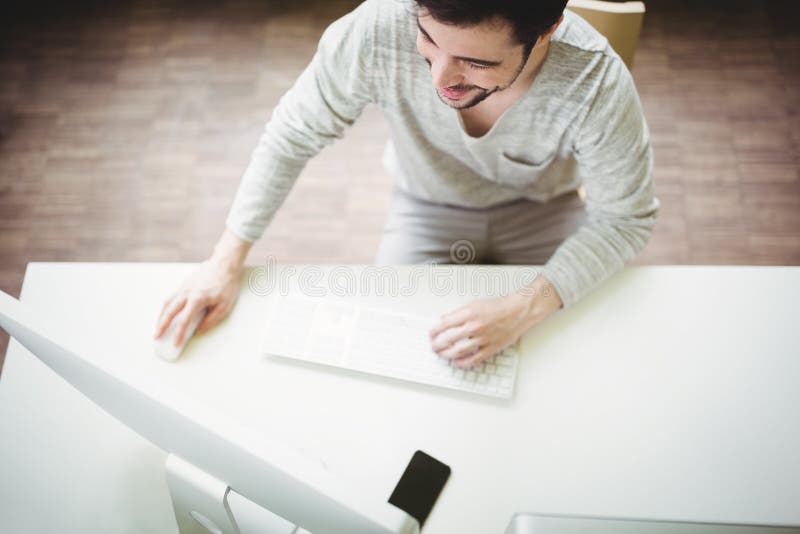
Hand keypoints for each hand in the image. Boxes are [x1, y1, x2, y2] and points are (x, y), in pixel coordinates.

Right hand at [154, 257, 242, 345]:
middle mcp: (187, 292)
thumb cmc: (227, 283)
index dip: (178, 334)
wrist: (225, 264)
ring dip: (161, 316)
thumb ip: (211, 320)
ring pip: (167, 303)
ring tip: (159, 326)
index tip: (175, 343)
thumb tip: (199, 329)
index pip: (184, 320)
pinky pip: (171, 297)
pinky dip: (166, 307)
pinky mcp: (185, 284)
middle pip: (169, 311)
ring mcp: (184, 287)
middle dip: (161, 326)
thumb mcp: (225, 305)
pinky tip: (167, 313)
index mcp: (197, 298)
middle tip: (157, 336)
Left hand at [429, 276, 562, 367]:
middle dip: (437, 345)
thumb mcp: (475, 303)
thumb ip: (458, 313)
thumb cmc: (499, 306)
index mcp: (468, 313)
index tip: (431, 334)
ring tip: (442, 355)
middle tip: (433, 346)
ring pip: (458, 351)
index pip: (444, 324)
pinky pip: (474, 359)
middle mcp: (474, 326)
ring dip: (447, 355)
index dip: (434, 331)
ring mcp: (482, 339)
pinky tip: (457, 362)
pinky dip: (463, 363)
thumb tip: (445, 319)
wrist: (518, 311)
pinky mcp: (491, 348)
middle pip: (448, 339)